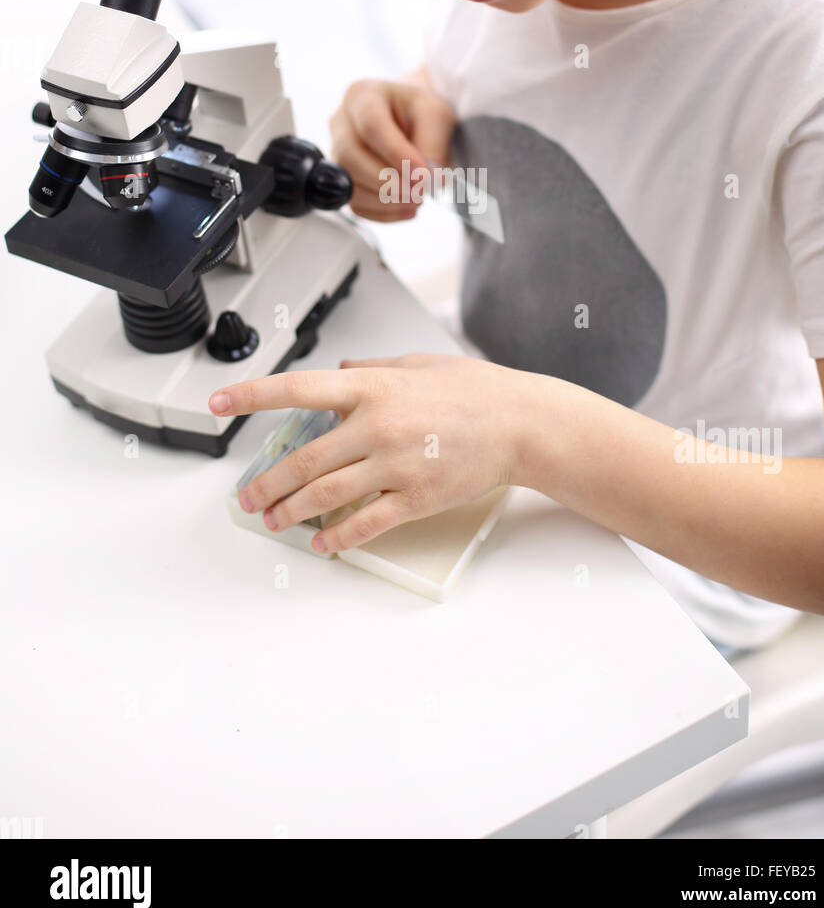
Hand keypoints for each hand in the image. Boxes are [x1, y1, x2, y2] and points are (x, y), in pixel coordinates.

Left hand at [210, 352, 531, 552]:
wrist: (521, 423)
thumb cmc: (475, 391)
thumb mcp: (417, 363)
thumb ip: (373, 366)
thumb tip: (342, 365)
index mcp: (372, 386)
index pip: (297, 388)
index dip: (251, 396)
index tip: (219, 403)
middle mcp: (376, 425)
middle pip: (303, 459)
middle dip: (267, 483)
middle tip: (248, 496)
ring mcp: (395, 464)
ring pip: (325, 495)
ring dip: (290, 511)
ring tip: (274, 520)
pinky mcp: (415, 497)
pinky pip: (365, 523)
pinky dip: (338, 537)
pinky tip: (324, 543)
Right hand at [328, 77, 456, 221]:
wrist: (413, 120)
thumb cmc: (419, 112)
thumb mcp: (436, 115)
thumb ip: (434, 144)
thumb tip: (429, 181)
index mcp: (362, 96)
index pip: (371, 125)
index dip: (396, 154)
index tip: (422, 175)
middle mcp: (342, 123)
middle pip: (351, 157)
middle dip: (387, 182)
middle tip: (419, 192)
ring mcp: (337, 153)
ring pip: (348, 184)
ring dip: (385, 201)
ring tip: (416, 200)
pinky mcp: (343, 181)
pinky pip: (354, 204)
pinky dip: (383, 213)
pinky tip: (406, 207)